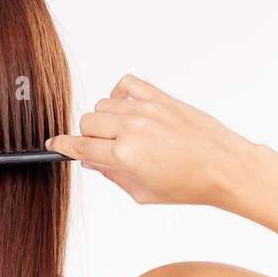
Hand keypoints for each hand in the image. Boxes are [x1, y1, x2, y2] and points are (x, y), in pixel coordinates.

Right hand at [47, 74, 252, 207]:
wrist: (223, 167)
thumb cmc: (188, 185)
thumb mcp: (142, 192)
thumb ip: (110, 174)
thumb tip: (89, 160)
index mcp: (124, 156)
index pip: (79, 146)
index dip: (62, 146)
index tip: (54, 145)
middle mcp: (132, 129)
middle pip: (87, 122)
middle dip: (88, 137)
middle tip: (102, 149)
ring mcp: (146, 109)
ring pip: (103, 105)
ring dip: (104, 119)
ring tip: (120, 134)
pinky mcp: (161, 97)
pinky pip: (126, 84)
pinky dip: (119, 94)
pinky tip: (125, 109)